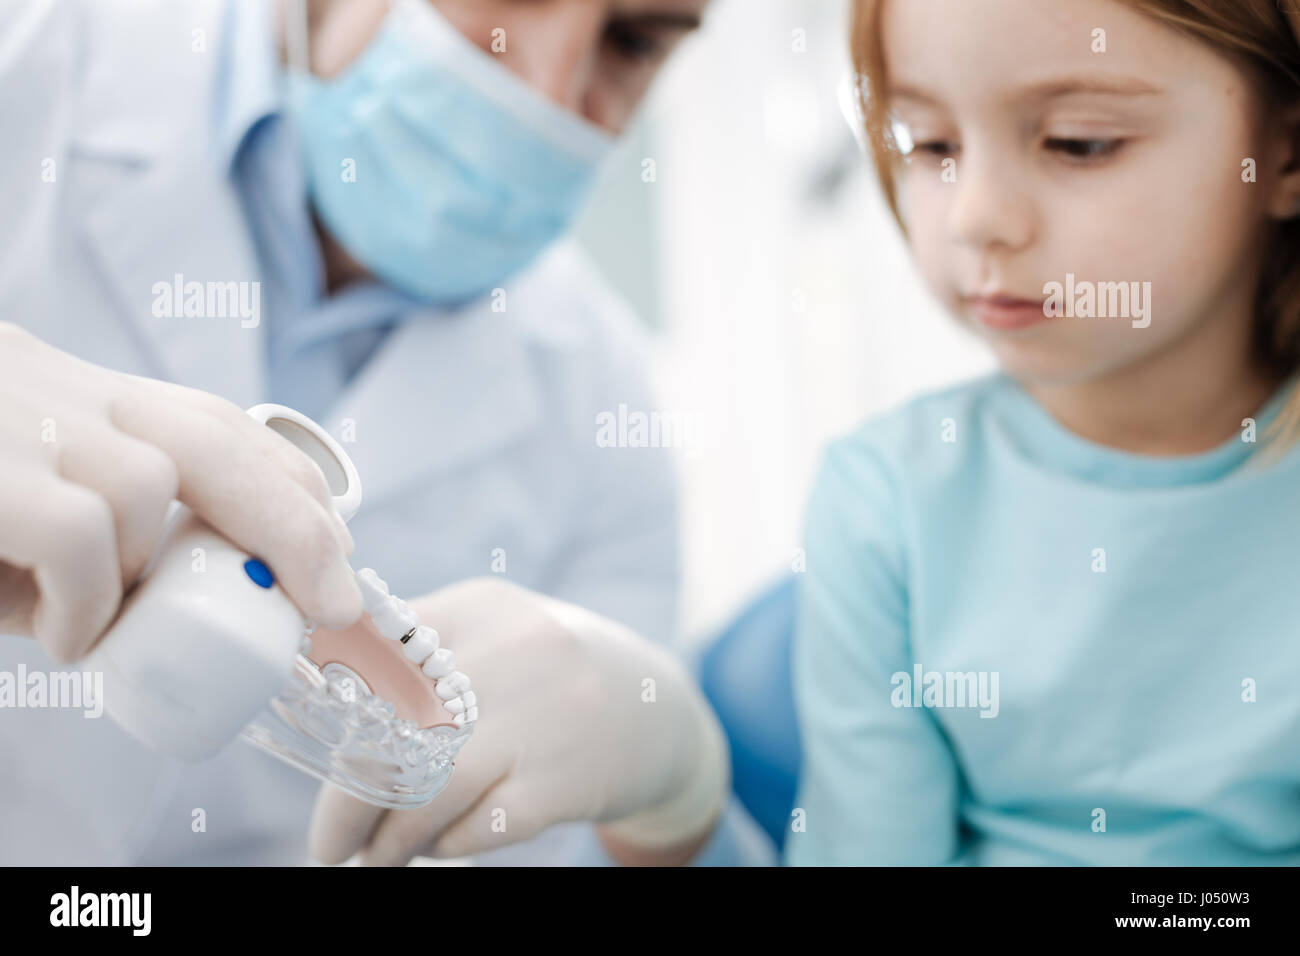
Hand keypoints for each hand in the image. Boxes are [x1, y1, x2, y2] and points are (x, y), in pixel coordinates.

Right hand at [0, 322, 361, 660]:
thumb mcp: (12, 515)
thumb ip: (90, 546)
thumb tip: (167, 613)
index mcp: (70, 392)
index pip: (210, 419)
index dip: (289, 483)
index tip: (336, 548)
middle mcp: (49, 385)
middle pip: (211, 438)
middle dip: (292, 526)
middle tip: (331, 604)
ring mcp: (13, 418)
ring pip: (146, 482)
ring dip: (147, 572)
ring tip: (100, 628)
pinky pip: (77, 536)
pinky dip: (91, 603)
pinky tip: (69, 639)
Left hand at [308, 577, 728, 865]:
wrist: (661, 715)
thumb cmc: (553, 677)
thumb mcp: (499, 634)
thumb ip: (425, 647)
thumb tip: (320, 684)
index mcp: (480, 606)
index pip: (373, 645)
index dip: (325, 698)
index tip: (303, 740)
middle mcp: (511, 651)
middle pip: (392, 731)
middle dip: (347, 798)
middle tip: (328, 840)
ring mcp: (540, 717)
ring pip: (426, 791)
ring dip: (387, 840)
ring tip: (372, 858)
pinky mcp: (562, 781)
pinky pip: (475, 829)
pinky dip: (444, 847)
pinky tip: (438, 848)